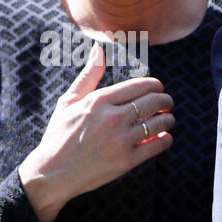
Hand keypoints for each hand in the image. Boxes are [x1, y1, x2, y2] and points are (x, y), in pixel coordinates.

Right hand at [18, 43, 174, 221]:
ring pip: (159, 123)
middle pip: (154, 101)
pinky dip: (165, 139)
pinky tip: (164, 137)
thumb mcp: (68, 101)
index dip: (156, 86)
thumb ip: (89, 75)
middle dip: (165, 100)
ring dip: (168, 120)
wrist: (52, 173)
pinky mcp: (126, 161)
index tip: (158, 89)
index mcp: (99, 100)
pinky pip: (156, 146)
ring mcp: (121, 140)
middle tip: (167, 104)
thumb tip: (99, 49)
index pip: (141, 85)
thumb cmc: (59, 135)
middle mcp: (113, 118)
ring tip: (168, 120)